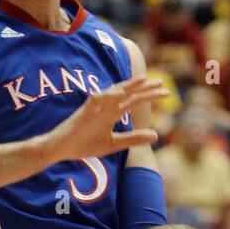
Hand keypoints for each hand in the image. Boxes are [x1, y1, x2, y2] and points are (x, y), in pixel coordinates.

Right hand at [44, 74, 166, 165]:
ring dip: (128, 86)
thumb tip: (156, 135)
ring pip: (114, 93)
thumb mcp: (113, 144)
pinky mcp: (84, 112)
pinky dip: (107, 96)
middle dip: (145, 88)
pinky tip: (119, 94)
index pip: (135, 101)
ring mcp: (95, 108)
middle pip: (128, 94)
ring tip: (143, 80)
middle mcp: (106, 107)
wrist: (62, 148)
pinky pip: (96, 100)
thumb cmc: (85, 144)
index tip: (167, 93)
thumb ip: (133, 139)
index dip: (150, 96)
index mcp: (113, 113)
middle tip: (162, 83)